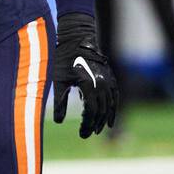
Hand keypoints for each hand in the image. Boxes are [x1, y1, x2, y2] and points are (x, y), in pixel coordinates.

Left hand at [52, 13, 118, 138]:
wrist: (76, 38)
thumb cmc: (64, 58)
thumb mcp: (58, 80)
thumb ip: (59, 101)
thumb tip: (58, 122)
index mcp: (88, 84)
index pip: (91, 111)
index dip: (87, 124)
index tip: (81, 133)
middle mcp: (101, 83)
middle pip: (101, 110)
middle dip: (94, 124)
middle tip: (86, 134)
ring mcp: (108, 79)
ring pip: (110, 105)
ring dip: (104, 119)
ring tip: (97, 130)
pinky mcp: (110, 77)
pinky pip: (115, 96)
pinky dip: (114, 109)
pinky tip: (110, 120)